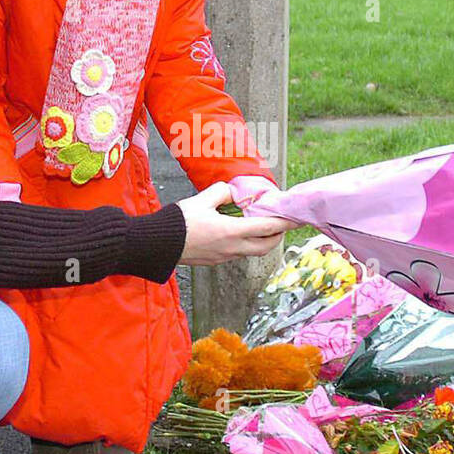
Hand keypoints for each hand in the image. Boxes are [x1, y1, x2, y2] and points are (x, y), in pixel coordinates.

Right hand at [175, 182, 296, 266]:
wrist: (158, 244)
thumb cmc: (179, 222)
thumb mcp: (202, 199)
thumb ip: (223, 192)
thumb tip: (234, 194)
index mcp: (231, 232)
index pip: (267, 228)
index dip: (284, 223)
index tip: (295, 218)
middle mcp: (232, 248)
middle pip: (266, 246)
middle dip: (277, 235)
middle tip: (281, 224)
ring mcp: (224, 257)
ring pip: (252, 251)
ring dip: (261, 240)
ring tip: (261, 226)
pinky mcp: (215, 261)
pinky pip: (238, 253)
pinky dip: (246, 244)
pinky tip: (239, 233)